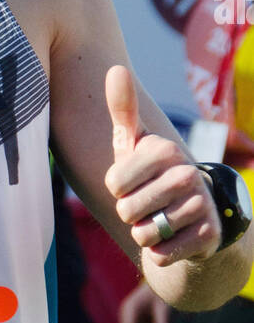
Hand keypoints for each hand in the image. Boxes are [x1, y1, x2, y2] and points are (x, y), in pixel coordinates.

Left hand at [103, 65, 220, 266]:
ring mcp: (200, 202)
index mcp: (164, 149)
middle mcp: (186, 172)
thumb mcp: (133, 146)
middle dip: (130, 215)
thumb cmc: (150, 177)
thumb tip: (115, 68)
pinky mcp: (209, 233)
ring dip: (145, 234)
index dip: (117, 191)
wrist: (191, 216)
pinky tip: (174, 238)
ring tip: (160, 220)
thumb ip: (123, 110)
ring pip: (144, 233)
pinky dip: (160, 252)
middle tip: (148, 205)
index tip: (133, 183)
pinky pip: (162, 253)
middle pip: (127, 210)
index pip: (113, 184)